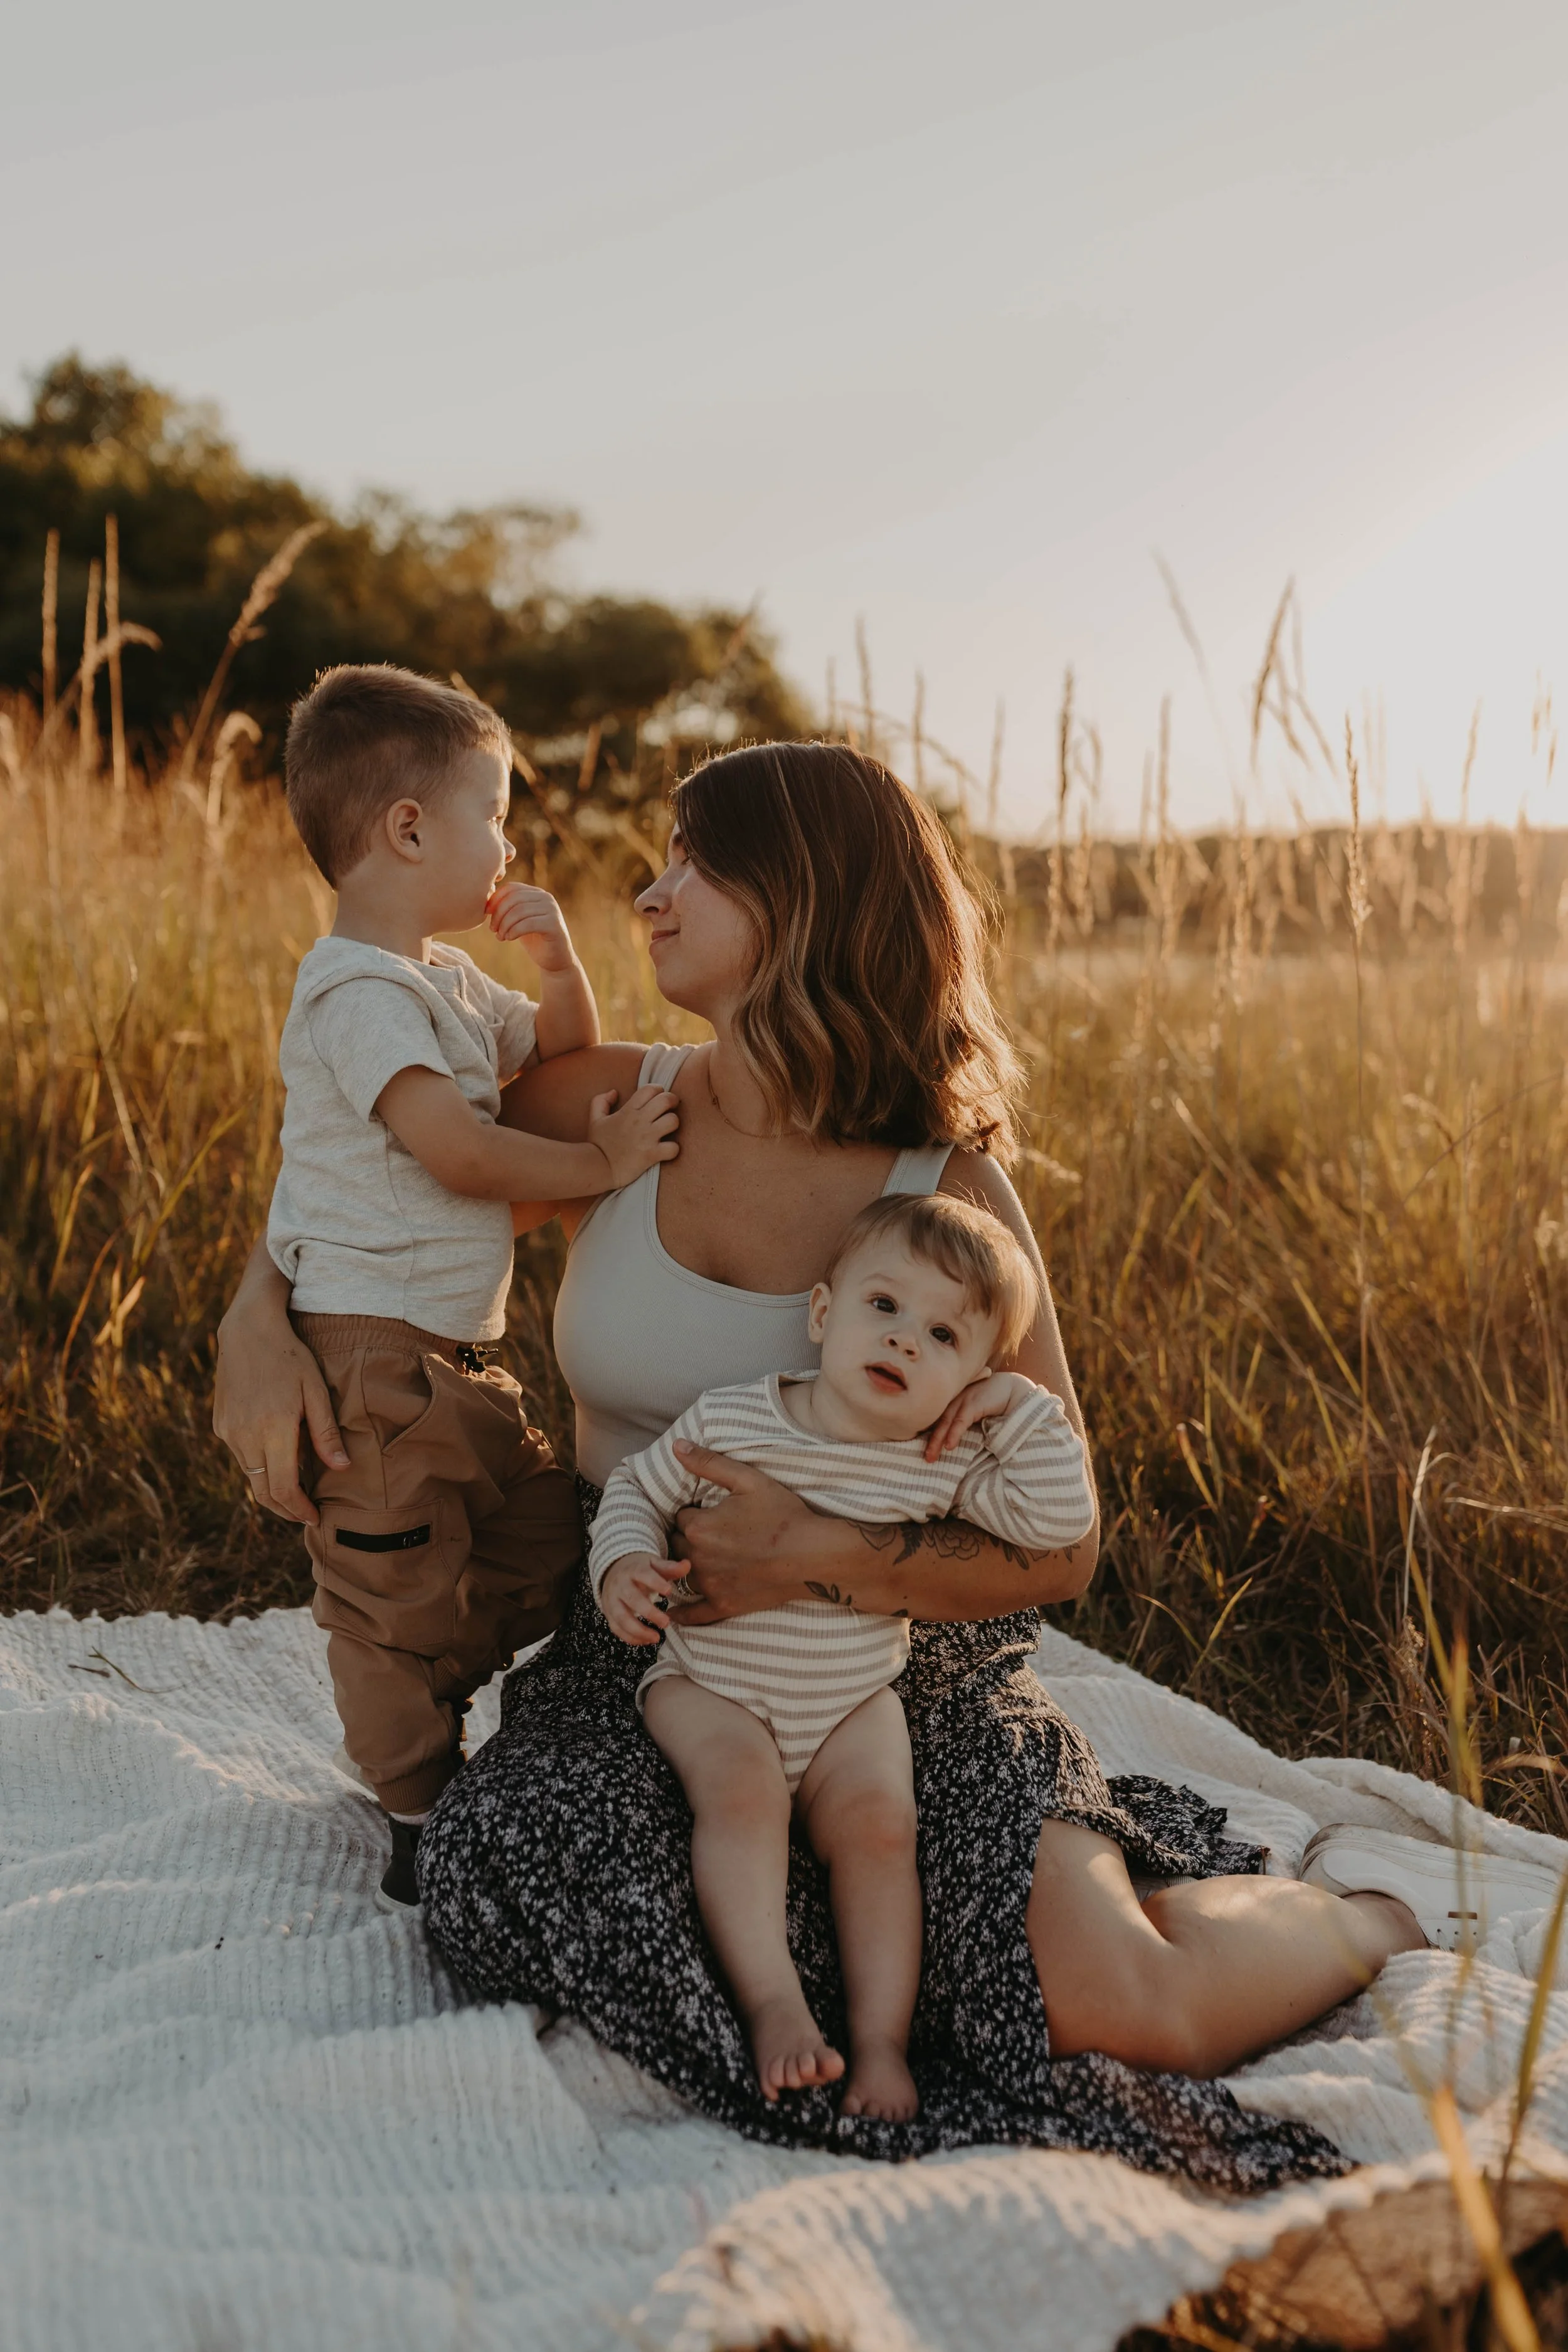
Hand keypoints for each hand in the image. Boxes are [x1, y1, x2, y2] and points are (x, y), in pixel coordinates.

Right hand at [212, 1312, 347, 1525]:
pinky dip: (259, 1465)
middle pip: (262, 1492)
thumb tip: (341, 1469)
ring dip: (271, 1486)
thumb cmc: (289, 1357)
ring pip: (250, 1475)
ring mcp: (227, 1431)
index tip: (314, 1517)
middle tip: (305, 1514)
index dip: (299, 1509)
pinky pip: (241, 1456)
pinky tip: (277, 1456)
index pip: (283, 1488)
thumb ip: (326, 1433)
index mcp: (273, 1429)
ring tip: (298, 1486)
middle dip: (284, 1509)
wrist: (247, 1330)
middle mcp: (244, 1435)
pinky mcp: (219, 1425)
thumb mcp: (315, 1391)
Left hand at [486, 882, 576, 973]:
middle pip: (514, 898)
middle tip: (493, 929)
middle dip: (499, 914)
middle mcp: (546, 898)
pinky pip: (527, 923)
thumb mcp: (518, 921)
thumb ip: (508, 909)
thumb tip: (487, 902)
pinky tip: (509, 938)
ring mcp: (552, 910)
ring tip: (500, 936)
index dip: (495, 899)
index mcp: (537, 893)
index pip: (511, 887)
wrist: (555, 960)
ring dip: (505, 925)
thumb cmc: (534, 940)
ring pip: (519, 911)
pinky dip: (514, 931)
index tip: (486, 914)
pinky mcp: (554, 924)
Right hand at [587, 1084, 679, 1188]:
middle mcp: (639, 1121)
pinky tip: (667, 1149)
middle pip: (666, 1100)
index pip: (650, 1089)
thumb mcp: (595, 1118)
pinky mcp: (652, 1154)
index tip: (658, 1098)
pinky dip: (673, 1149)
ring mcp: (647, 1138)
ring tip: (668, 1129)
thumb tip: (614, 1092)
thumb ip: (601, 1101)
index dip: (658, 1090)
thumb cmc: (597, 1144)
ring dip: (674, 1124)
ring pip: (673, 1121)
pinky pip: (673, 1148)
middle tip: (671, 1108)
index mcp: (628, 1110)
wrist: (597, 1168)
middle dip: (672, 1101)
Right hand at [600, 1552, 684, 1643]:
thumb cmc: (639, 1568)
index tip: (669, 1591)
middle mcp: (620, 1585)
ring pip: (622, 1617)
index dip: (655, 1583)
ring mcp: (612, 1600)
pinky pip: (616, 1628)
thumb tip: (687, 1565)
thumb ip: (670, 1567)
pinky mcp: (609, 1613)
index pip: (643, 1574)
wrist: (613, 1569)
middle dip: (649, 1613)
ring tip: (656, 1638)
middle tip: (666, 1623)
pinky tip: (645, 1641)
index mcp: (633, 1570)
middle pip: (632, 1599)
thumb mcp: (654, 1564)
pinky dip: (629, 1637)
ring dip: (638, 1630)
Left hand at [665, 1445, 827, 1623]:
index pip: (680, 1517)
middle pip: (676, 1545)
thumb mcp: (748, 1480)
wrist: (811, 1555)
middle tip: (711, 1534)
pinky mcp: (723, 1605)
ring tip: (704, 1559)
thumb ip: (709, 1463)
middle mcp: (697, 1558)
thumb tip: (676, 1446)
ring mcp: (710, 1585)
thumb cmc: (783, 1515)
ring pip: (682, 1574)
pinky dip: (682, 1613)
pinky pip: (692, 1614)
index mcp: (699, 1526)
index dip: (694, 1513)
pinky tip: (673, 1613)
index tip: (711, 1513)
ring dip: (687, 1566)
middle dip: (688, 1538)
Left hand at [924, 1370, 1037, 1459]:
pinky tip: (949, 1446)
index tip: (926, 1449)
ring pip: (946, 1422)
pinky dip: (954, 1434)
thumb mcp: (977, 1411)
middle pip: (939, 1420)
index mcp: (955, 1399)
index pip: (938, 1417)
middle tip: (926, 1457)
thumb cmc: (997, 1402)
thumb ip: (966, 1420)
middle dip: (932, 1440)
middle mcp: (956, 1397)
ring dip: (937, 1440)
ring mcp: (964, 1399)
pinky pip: (960, 1421)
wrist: (1014, 1390)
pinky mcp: (974, 1403)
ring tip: (932, 1455)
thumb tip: (954, 1440)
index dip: (930, 1433)